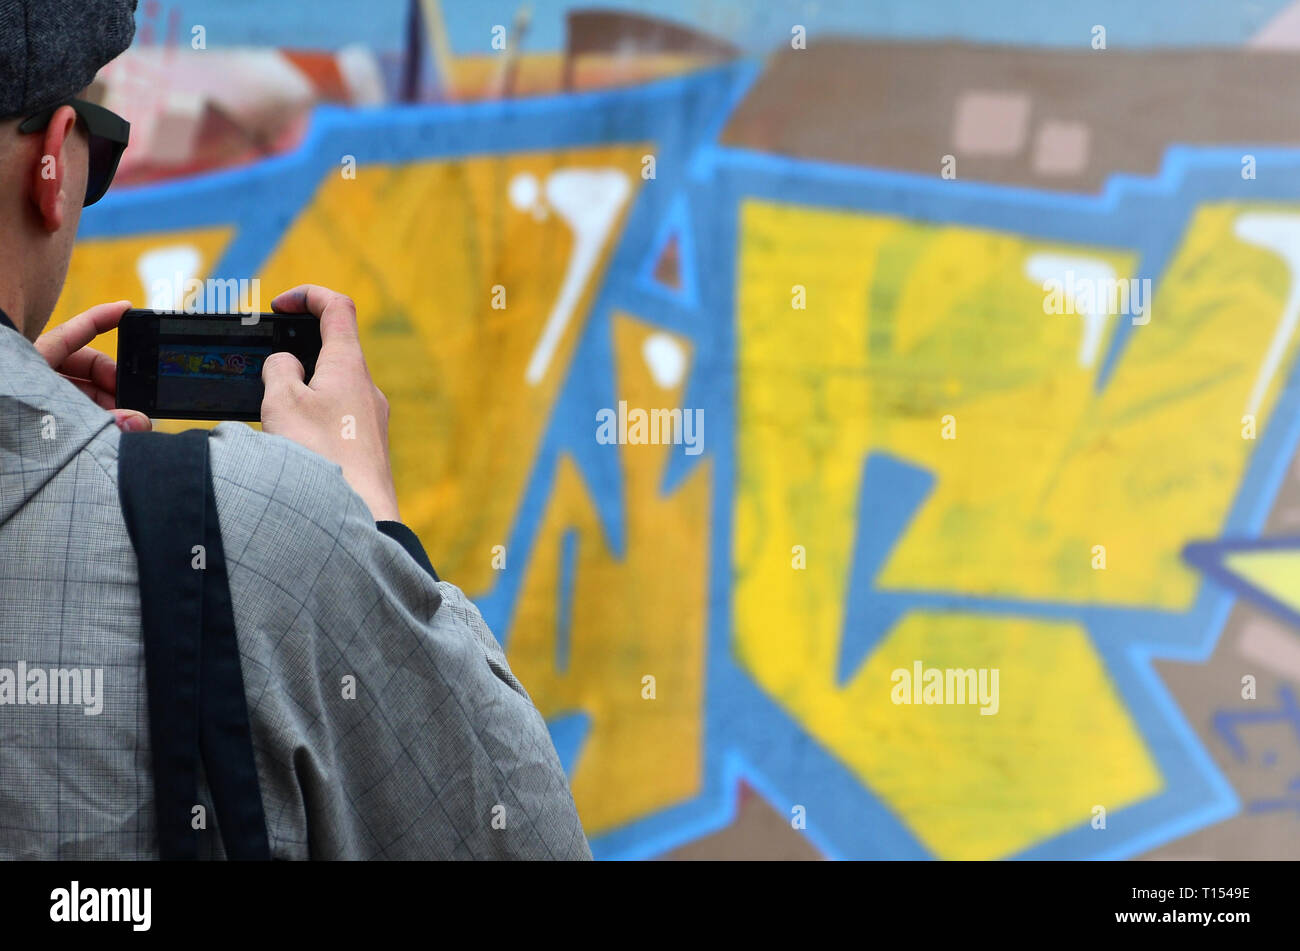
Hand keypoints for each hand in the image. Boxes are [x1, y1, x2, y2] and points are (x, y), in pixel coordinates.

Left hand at [35, 300, 151, 432]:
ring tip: (126, 428)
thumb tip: (139, 423)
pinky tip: (113, 437)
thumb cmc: (10, 422)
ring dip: (110, 409)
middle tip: (133, 403)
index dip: (103, 317)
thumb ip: (101, 418)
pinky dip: (97, 425)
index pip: (76, 331)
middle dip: (116, 384)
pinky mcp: (45, 426)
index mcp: (33, 360)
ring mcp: (41, 401)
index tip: (128, 309)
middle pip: (88, 368)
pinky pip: (79, 418)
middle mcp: (38, 377)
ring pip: (85, 396)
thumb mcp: (55, 415)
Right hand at [260, 285, 399, 521]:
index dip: (307, 296)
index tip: (280, 306)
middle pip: (333, 352)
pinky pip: (337, 421)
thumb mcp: (281, 401)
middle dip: (296, 354)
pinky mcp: (368, 449)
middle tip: (265, 371)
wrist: (357, 515)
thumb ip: (278, 370)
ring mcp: (371, 421)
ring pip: (333, 391)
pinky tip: (293, 446)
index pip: (337, 308)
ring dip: (301, 393)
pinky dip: (312, 421)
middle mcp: (368, 389)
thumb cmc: (320, 456)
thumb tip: (286, 365)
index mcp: (349, 366)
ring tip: (273, 416)